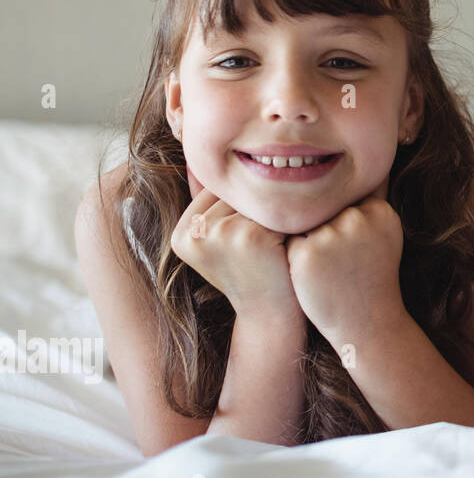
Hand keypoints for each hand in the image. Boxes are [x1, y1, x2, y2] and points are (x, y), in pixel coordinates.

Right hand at [170, 187, 301, 323]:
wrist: (270, 315)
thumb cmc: (251, 274)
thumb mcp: (221, 244)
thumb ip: (212, 209)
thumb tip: (201, 162)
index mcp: (182, 235)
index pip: (214, 191)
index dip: (240, 207)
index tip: (251, 234)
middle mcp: (194, 233)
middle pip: (235, 192)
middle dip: (256, 209)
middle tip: (269, 237)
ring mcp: (220, 233)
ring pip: (255, 200)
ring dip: (272, 215)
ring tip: (276, 241)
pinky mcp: (248, 235)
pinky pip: (274, 209)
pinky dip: (287, 222)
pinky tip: (286, 244)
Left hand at [284, 196, 405, 340]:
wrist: (368, 323)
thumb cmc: (372, 275)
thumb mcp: (384, 233)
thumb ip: (374, 198)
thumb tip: (373, 162)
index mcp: (380, 211)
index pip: (345, 198)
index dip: (346, 225)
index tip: (358, 252)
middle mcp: (358, 218)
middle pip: (323, 208)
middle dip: (327, 232)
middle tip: (344, 263)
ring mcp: (332, 235)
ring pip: (304, 222)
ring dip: (309, 242)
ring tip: (331, 270)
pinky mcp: (307, 253)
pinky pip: (288, 240)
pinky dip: (296, 256)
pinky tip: (315, 276)